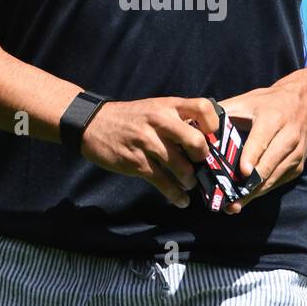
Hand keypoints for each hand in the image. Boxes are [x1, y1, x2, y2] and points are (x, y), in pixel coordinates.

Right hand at [79, 95, 216, 208]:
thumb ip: (177, 119)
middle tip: (201, 164)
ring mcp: (148, 143)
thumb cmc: (130, 117)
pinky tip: (180, 200)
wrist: (92, 124)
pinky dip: (176, 195)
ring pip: (182, 167)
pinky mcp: (137, 163)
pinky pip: (163, 183)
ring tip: (189, 183)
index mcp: (168, 106)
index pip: (203, 107)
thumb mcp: (154, 108)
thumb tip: (205, 138)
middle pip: (196, 141)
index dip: (214, 124)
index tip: (213, 137)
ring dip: (190, 181)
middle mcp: (160, 122)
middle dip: (203, 158)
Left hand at [217, 72, 306, 214]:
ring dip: (254, 193)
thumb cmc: (267, 103)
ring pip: (274, 177)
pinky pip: (278, 182)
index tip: (242, 172)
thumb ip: (222, 113)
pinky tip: (246, 198)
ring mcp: (297, 153)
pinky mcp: (299, 165)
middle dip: (250, 184)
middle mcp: (289, 136)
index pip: (262, 139)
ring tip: (233, 205)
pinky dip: (262, 191)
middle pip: (269, 164)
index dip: (252, 156)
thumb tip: (196, 126)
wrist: (303, 102)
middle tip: (229, 199)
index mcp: (273, 118)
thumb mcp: (246, 101)